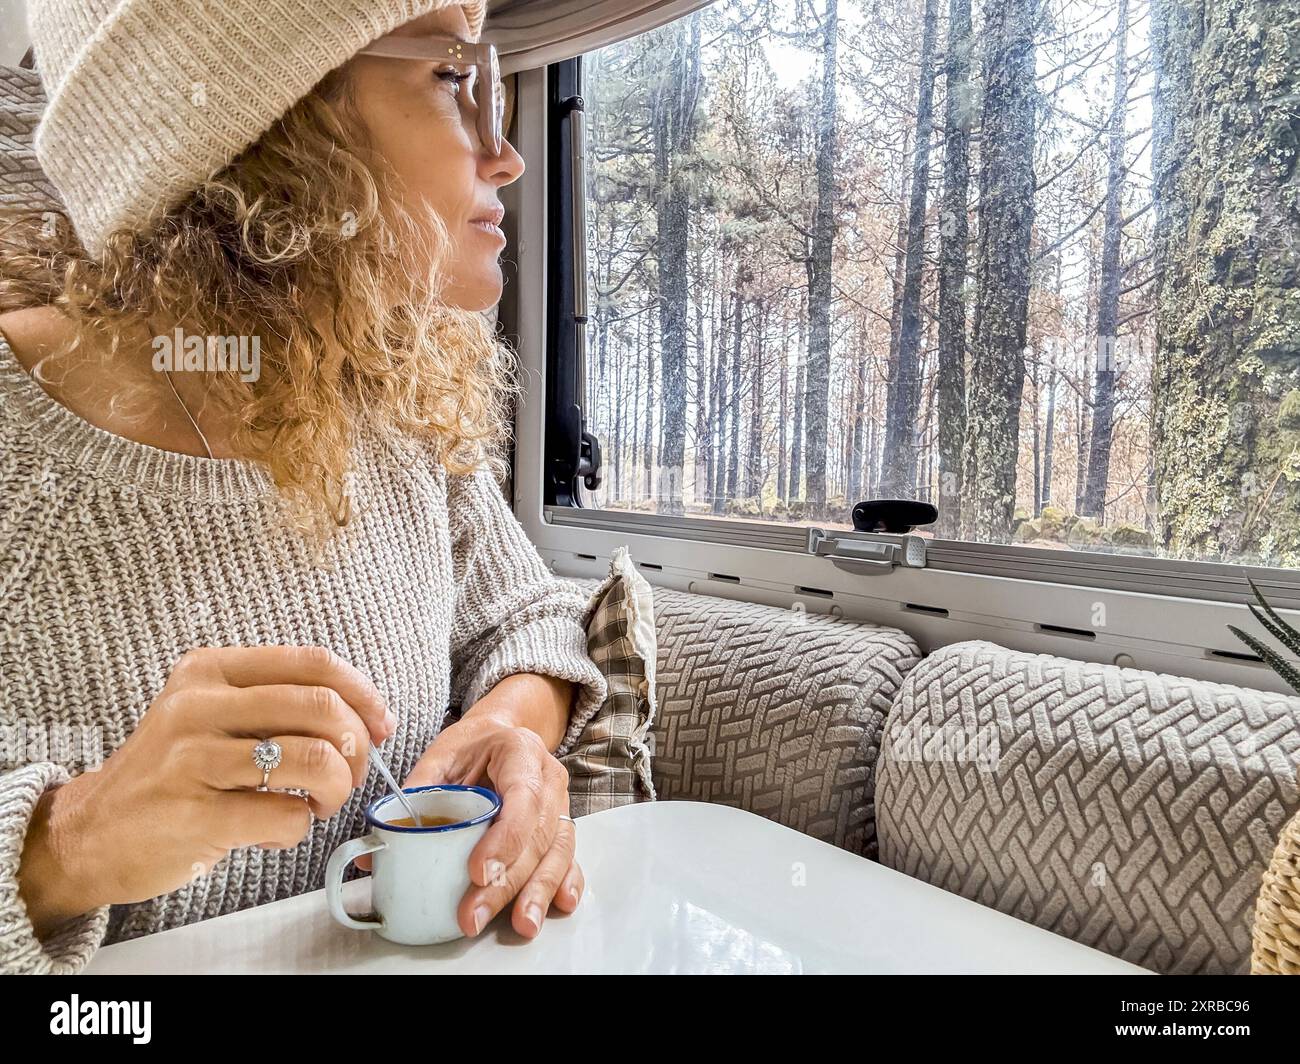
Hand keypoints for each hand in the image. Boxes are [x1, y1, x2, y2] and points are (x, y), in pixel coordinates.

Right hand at [19, 646, 392, 936]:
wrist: (89, 834)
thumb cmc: (172, 775)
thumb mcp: (211, 716)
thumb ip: (279, 705)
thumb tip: (371, 718)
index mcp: (210, 670)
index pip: (314, 663)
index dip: (363, 694)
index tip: (381, 723)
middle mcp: (198, 706)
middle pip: (323, 710)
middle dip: (356, 749)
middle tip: (349, 776)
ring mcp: (193, 760)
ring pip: (315, 761)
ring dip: (334, 791)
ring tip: (315, 804)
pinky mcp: (194, 815)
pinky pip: (287, 816)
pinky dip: (297, 829)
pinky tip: (273, 830)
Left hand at [372, 714, 580, 939]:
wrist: (501, 734)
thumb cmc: (472, 746)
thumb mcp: (441, 756)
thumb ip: (417, 793)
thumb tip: (380, 843)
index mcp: (520, 752)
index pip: (522, 799)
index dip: (504, 839)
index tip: (478, 872)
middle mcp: (548, 778)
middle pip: (536, 835)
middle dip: (507, 881)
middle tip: (474, 914)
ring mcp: (560, 803)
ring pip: (557, 851)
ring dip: (538, 891)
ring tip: (522, 923)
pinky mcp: (561, 825)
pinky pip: (569, 856)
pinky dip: (565, 882)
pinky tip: (559, 905)